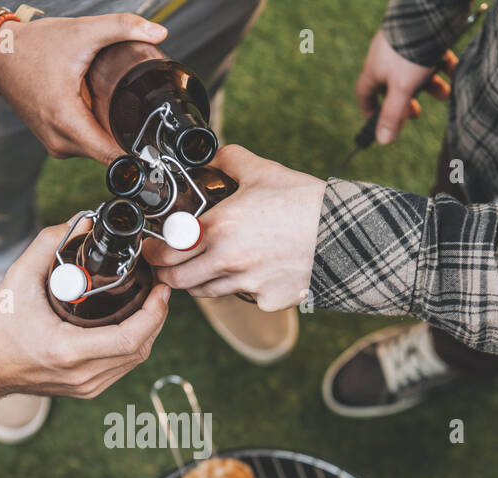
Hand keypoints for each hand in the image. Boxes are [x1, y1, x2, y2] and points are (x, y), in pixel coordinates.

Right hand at [0, 14, 167, 162]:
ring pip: (97, 151)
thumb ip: (123, 27)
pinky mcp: (53, 142)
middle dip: (128, 138)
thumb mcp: (82, 32)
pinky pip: (85, 145)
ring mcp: (54, 145)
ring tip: (121, 108)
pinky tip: (101, 110)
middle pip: (108, 153)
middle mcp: (59, 141)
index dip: (138, 155)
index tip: (158, 149)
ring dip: (111, 134)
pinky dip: (96, 131)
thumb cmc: (35, 46)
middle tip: (145, 115)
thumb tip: (160, 32)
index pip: (111, 155)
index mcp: (66, 120)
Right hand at [0, 222, 169, 398]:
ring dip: (148, 332)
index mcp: (68, 351)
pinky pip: (122, 368)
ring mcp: (87, 387)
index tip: (161, 288)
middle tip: (159, 289)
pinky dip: (133, 345)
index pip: (130, 337)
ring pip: (135, 360)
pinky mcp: (87, 390)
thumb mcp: (19, 278)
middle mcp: (82, 375)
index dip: (155, 312)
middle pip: (140, 348)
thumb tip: (83, 221)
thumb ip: (50, 243)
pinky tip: (132, 323)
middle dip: (157, 317)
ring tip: (149, 302)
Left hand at [146, 146, 326, 312]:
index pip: (166, 251)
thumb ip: (231, 161)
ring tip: (205, 266)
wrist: (345, 233)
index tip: (153, 249)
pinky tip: (249, 271)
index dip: (153, 253)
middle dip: (167, 274)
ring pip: (205, 293)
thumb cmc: (306, 202)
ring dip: (199, 282)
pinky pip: (242, 298)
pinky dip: (239, 288)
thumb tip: (214, 156)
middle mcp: (228, 260)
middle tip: (168, 265)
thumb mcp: (264, 171)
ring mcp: (248, 284)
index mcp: (219, 227)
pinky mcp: (268, 301)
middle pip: (177, 281)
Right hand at [356, 30, 454, 144]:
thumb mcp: (402, 88)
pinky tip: (455, 72)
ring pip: (415, 71)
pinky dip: (443, 65)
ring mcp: (405, 45)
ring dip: (430, 85)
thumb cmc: (411, 51)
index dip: (371, 111)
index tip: (380, 125)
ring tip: (446, 94)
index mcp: (375, 68)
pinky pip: (432, 55)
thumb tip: (383, 140)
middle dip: (406, 102)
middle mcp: (387, 56)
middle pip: (392, 85)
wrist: (429, 10)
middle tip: (417, 114)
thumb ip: (393, 114)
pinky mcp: (424, 36)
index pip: (365, 94)